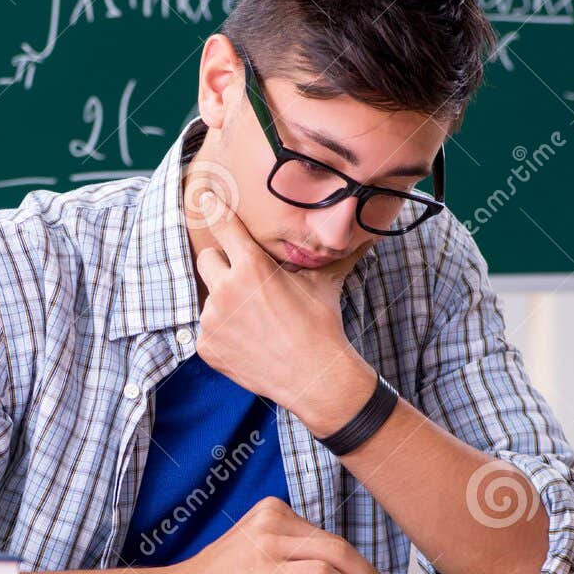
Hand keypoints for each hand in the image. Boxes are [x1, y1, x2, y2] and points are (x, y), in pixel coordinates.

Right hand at [160, 496, 398, 573]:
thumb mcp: (257, 555)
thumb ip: (292, 556)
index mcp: (271, 510)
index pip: (326, 535)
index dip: (355, 561)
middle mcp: (272, 517)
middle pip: (337, 542)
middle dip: (367, 572)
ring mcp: (269, 540)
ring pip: (336, 554)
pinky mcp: (267, 566)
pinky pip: (321, 572)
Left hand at [194, 195, 375, 432]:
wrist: (314, 377)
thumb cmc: (320, 324)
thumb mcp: (324, 283)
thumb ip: (335, 253)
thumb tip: (370, 233)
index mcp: (251, 266)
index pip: (223, 226)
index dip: (213, 208)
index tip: (203, 196)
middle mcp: (225, 289)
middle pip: (207, 259)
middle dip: (223, 265)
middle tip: (246, 282)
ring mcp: (212, 319)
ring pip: (208, 297)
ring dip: (225, 302)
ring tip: (255, 320)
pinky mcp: (206, 345)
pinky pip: (207, 329)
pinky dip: (223, 333)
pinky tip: (249, 341)